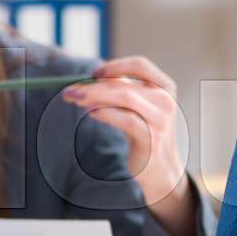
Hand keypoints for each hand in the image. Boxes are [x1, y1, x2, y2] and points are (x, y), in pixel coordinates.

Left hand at [62, 55, 197, 235]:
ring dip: (95, 96)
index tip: (92, 74)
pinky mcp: (152, 138)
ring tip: (75, 99)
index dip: (115, 66)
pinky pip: (125, 119)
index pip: (140, 65)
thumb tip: (90, 78)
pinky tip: (90, 112)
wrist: (161, 169)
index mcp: (165, 88)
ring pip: (125, 98)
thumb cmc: (145, 133)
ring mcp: (161, 120)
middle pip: (125, 85)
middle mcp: (166, 101)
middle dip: (93, 86)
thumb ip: (122, 91)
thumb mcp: (138, 108)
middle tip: (70, 90)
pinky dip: (105, 113)